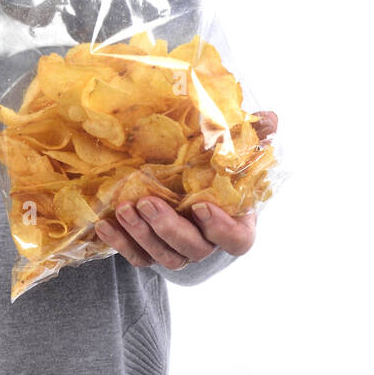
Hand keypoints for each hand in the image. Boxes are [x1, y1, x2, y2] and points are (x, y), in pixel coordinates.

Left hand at [94, 109, 274, 268]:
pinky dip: (119, 244)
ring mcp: (180, 253)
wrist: (191, 202)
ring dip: (141, 234)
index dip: (220, 228)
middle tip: (146, 202)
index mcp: (235, 223)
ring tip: (123, 208)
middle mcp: (208, 244)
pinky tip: (103, 226)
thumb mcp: (233, 156)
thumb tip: (271, 116)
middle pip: (193, 249)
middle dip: (168, 227)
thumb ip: (251, 139)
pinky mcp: (153, 255)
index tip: (200, 204)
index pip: (237, 240)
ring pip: (164, 257)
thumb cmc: (217, 176)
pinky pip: (138, 258)